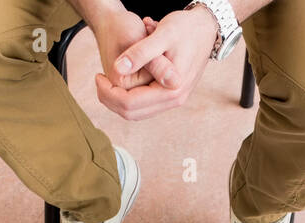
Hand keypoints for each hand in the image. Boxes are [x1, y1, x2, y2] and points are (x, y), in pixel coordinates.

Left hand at [95, 8, 217, 120]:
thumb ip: (139, 53)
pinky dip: (128, 96)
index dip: (109, 92)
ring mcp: (173, 100)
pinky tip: (120, 81)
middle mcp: (174, 100)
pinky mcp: (170, 95)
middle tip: (98, 80)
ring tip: (106, 81)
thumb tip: (117, 69)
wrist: (206, 28)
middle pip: (131, 113)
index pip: (130, 103)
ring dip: (118, 100)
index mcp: (171, 90)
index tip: (98, 75)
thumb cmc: (185, 28)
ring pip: (137, 112)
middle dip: (110, 99)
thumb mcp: (161, 35)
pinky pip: (144, 105)